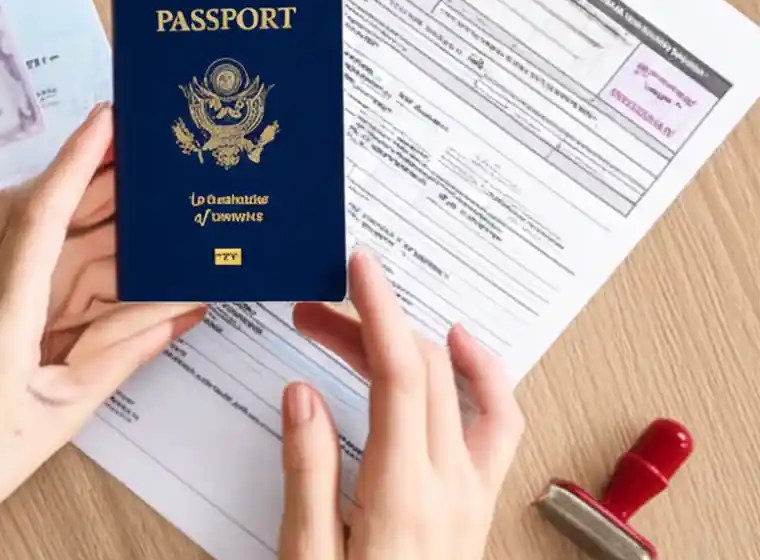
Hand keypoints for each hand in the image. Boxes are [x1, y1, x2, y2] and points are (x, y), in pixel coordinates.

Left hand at [0, 105, 204, 558]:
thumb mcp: (55, 421)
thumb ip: (117, 358)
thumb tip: (173, 315)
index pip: (39, 218)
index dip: (75, 161)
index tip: (104, 122)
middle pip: (18, 209)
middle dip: (73, 180)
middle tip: (125, 168)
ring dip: (50, 222)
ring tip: (105, 231)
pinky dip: (20, 261)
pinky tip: (52, 283)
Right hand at [279, 251, 523, 559]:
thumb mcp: (308, 555)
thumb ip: (308, 470)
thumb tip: (302, 394)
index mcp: (402, 492)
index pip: (399, 374)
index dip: (379, 310)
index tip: (359, 268)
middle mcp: (450, 486)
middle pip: (422, 370)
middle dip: (370, 323)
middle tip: (316, 312)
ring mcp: (472, 494)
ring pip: (460, 389)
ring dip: (416, 344)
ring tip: (369, 327)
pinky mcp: (477, 505)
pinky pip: (497, 425)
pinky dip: (482, 379)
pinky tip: (459, 355)